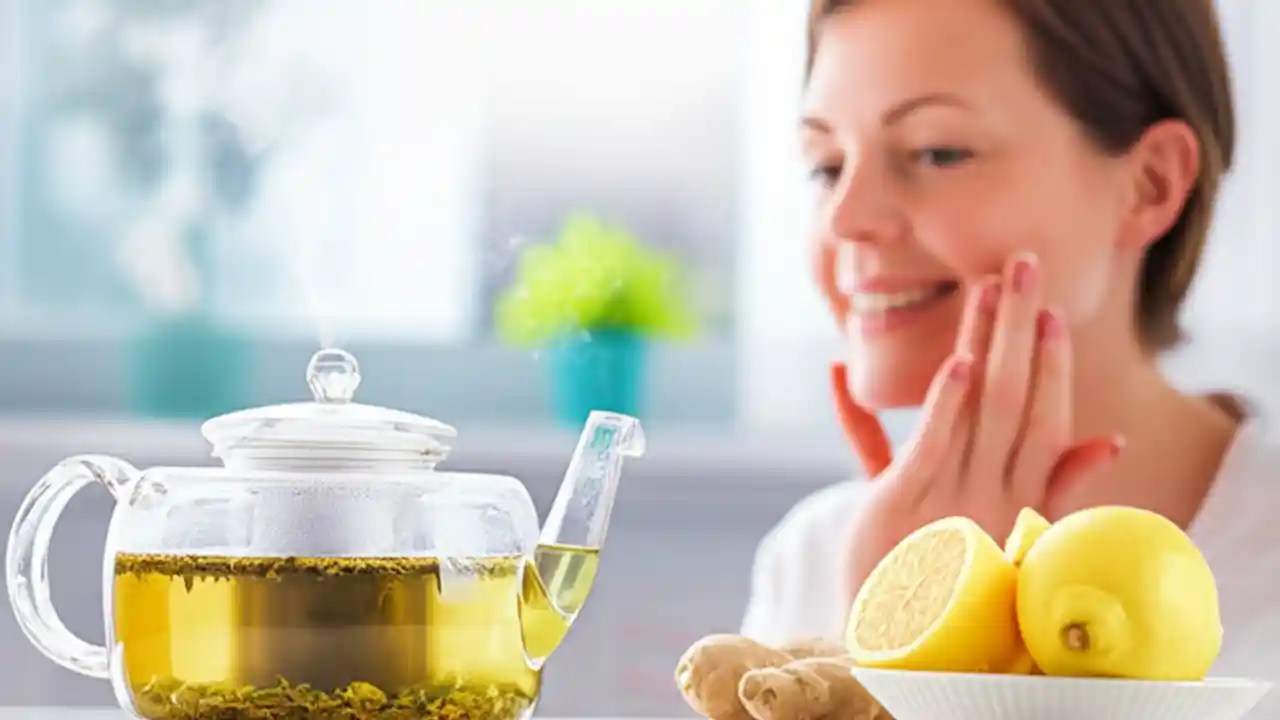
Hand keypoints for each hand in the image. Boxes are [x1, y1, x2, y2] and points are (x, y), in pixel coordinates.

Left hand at [828, 253, 1123, 592]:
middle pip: (1018, 397)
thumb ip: (1043, 476)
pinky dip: (948, 401)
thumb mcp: (992, 516)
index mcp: (1017, 497)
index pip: (1046, 420)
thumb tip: (1111, 438)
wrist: (897, 636)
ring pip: (981, 408)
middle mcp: (992, 492)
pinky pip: (932, 443)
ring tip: (994, 288)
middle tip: (1026, 263)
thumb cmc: (942, 568)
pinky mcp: (904, 502)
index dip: (1053, 366)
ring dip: (989, 343)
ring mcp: (951, 496)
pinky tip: (960, 358)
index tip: (1053, 314)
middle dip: (1021, 328)